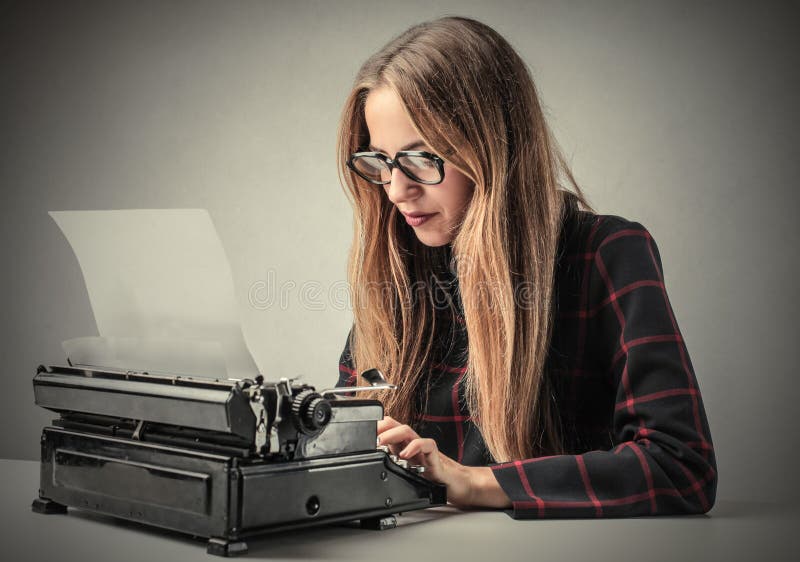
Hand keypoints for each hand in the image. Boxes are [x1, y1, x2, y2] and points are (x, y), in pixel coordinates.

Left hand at [377, 415, 500, 506]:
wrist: (455, 485)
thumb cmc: (430, 478)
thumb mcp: (405, 471)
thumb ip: (392, 464)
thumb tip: (371, 462)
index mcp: (404, 446)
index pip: (389, 428)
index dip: (376, 427)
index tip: (362, 432)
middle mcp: (413, 444)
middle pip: (396, 425)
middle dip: (381, 426)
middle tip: (369, 433)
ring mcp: (424, 449)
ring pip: (409, 431)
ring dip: (393, 434)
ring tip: (381, 440)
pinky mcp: (435, 457)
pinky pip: (427, 445)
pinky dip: (415, 447)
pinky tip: (405, 455)